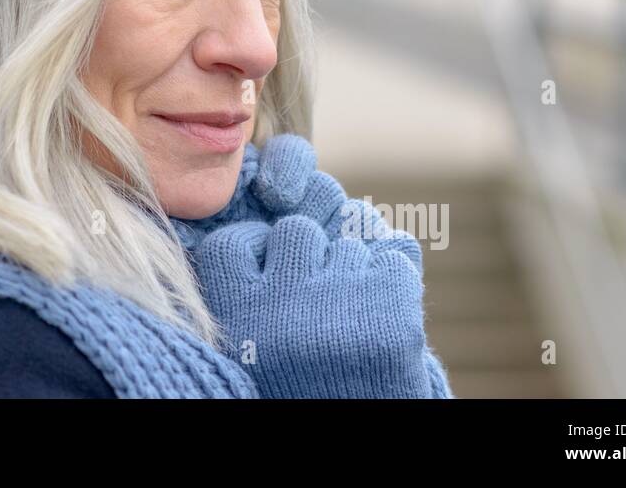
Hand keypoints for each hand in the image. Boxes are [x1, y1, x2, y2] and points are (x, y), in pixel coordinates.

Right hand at [192, 214, 433, 397]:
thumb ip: (248, 284)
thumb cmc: (301, 383)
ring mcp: (340, 308)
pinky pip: (398, 251)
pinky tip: (387, 311)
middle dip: (310, 255)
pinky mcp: (394, 314)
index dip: (250, 248)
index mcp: (237, 322)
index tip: (265, 271)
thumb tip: (267, 193)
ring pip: (349, 240)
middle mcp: (283, 311)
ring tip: (352, 321)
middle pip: (295, 230)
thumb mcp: (252, 344)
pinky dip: (396, 275)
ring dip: (354, 271)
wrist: (362, 431)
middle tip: (317, 304)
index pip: (227, 246)